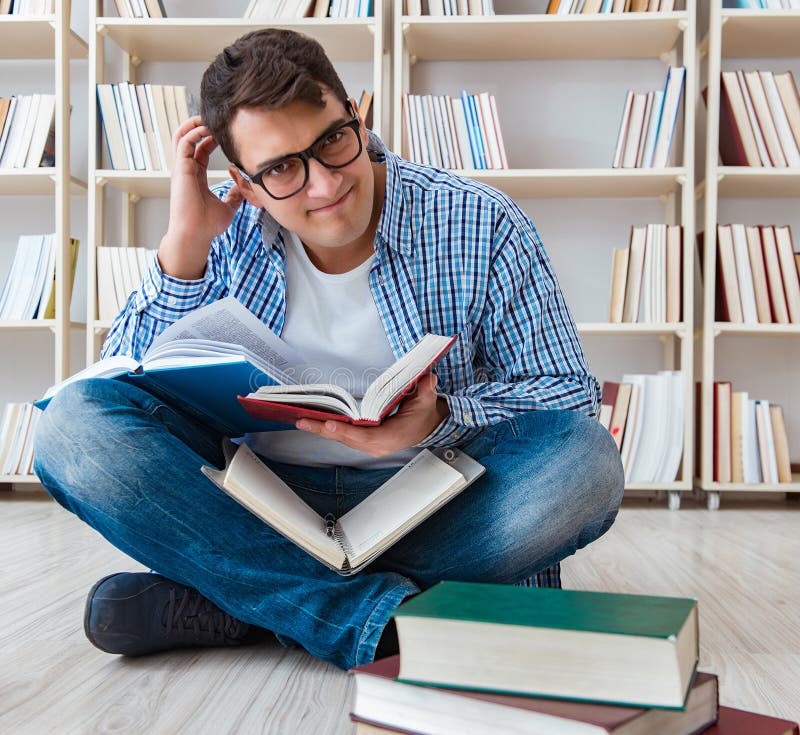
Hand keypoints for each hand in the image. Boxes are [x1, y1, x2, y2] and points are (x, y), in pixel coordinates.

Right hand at [158, 116, 244, 279]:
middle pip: (189, 138)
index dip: (211, 138)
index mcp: (195, 176)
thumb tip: (242, 189)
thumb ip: (233, 196)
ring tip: (210, 117)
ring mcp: (182, 168)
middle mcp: (186, 169)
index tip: (225, 132)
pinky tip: (207, 129)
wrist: (196, 234)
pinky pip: (184, 142)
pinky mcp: (180, 168)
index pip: (201, 149)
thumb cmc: (208, 225)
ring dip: (195, 124)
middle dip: (201, 125)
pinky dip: (194, 132)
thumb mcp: (227, 207)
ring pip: (182, 136)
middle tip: (216, 117)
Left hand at [295, 374, 449, 456]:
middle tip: (303, 421)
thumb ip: (426, 389)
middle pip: (347, 439)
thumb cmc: (423, 413)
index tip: (331, 425)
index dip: (348, 432)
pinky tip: (314, 422)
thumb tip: (427, 379)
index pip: (367, 437)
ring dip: (322, 430)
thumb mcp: (426, 400)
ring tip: (302, 421)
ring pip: (342, 438)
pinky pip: (344, 436)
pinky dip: (328, 430)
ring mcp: (370, 445)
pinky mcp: (364, 442)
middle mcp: (378, 445)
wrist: (426, 425)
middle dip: (324, 430)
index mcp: (392, 437)